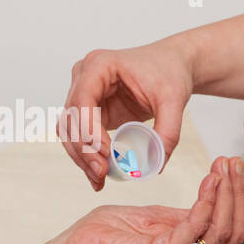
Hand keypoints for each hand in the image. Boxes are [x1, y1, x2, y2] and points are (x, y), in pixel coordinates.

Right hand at [57, 41, 194, 191]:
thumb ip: (167, 132)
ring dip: (81, 157)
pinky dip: (86, 157)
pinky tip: (98, 176)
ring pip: (69, 131)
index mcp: (99, 65)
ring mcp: (84, 94)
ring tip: (100, 178)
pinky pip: (80, 137)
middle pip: (71, 118)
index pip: (83, 100)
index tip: (106, 153)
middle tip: (102, 173)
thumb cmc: (169, 71)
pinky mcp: (90, 112)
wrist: (171, 65)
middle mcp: (84, 77)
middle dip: (84, 149)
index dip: (89, 129)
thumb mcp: (173, 100)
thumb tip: (154, 165)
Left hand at [61, 156, 243, 243]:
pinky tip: (209, 180)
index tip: (233, 166)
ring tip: (224, 167)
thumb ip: (184, 216)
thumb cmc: (110, 235)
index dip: (238, 198)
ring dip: (227, 194)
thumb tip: (211, 197)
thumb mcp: (156, 220)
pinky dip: (206, 201)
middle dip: (238, 194)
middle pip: (234, 232)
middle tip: (235, 163)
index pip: (232, 230)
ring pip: (222, 231)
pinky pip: (195, 227)